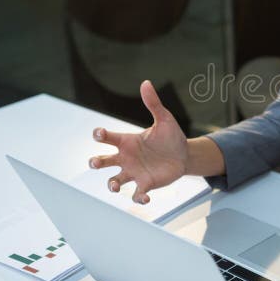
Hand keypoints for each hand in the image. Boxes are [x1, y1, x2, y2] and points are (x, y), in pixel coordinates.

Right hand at [88, 80, 187, 203]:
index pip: (107, 138)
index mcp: (127, 141)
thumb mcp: (164, 119)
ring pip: (114, 181)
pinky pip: (136, 194)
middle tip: (95, 162)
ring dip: (112, 185)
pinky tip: (145, 198)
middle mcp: (126, 158)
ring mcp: (134, 172)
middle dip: (96, 162)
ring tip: (115, 187)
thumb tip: (146, 83)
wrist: (184, 155)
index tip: (99, 133)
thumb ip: (153, 104)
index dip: (100, 135)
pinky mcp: (146, 184)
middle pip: (103, 162)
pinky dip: (138, 198)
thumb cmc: (170, 136)